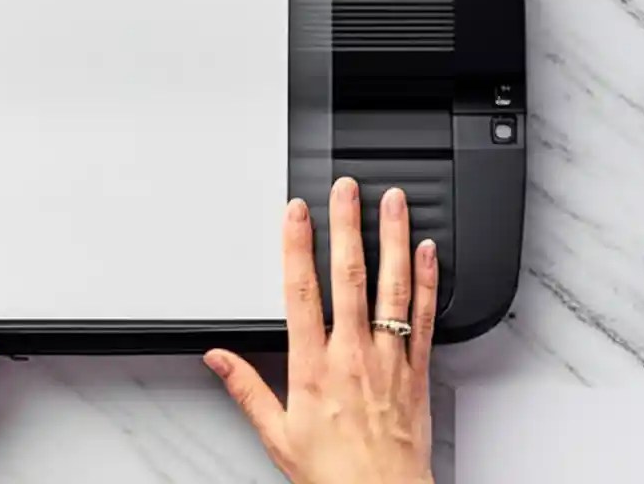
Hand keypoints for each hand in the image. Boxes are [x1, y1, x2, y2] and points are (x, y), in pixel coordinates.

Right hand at [205, 177, 437, 483]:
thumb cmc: (333, 472)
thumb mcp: (276, 433)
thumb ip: (245, 389)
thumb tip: (217, 358)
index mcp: (313, 367)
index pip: (302, 291)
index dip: (298, 246)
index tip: (296, 212)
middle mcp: (354, 355)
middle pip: (350, 276)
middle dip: (347, 225)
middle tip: (346, 188)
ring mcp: (390, 359)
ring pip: (393, 286)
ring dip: (392, 238)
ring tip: (393, 202)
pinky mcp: (417, 369)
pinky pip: (424, 316)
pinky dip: (426, 280)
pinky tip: (426, 251)